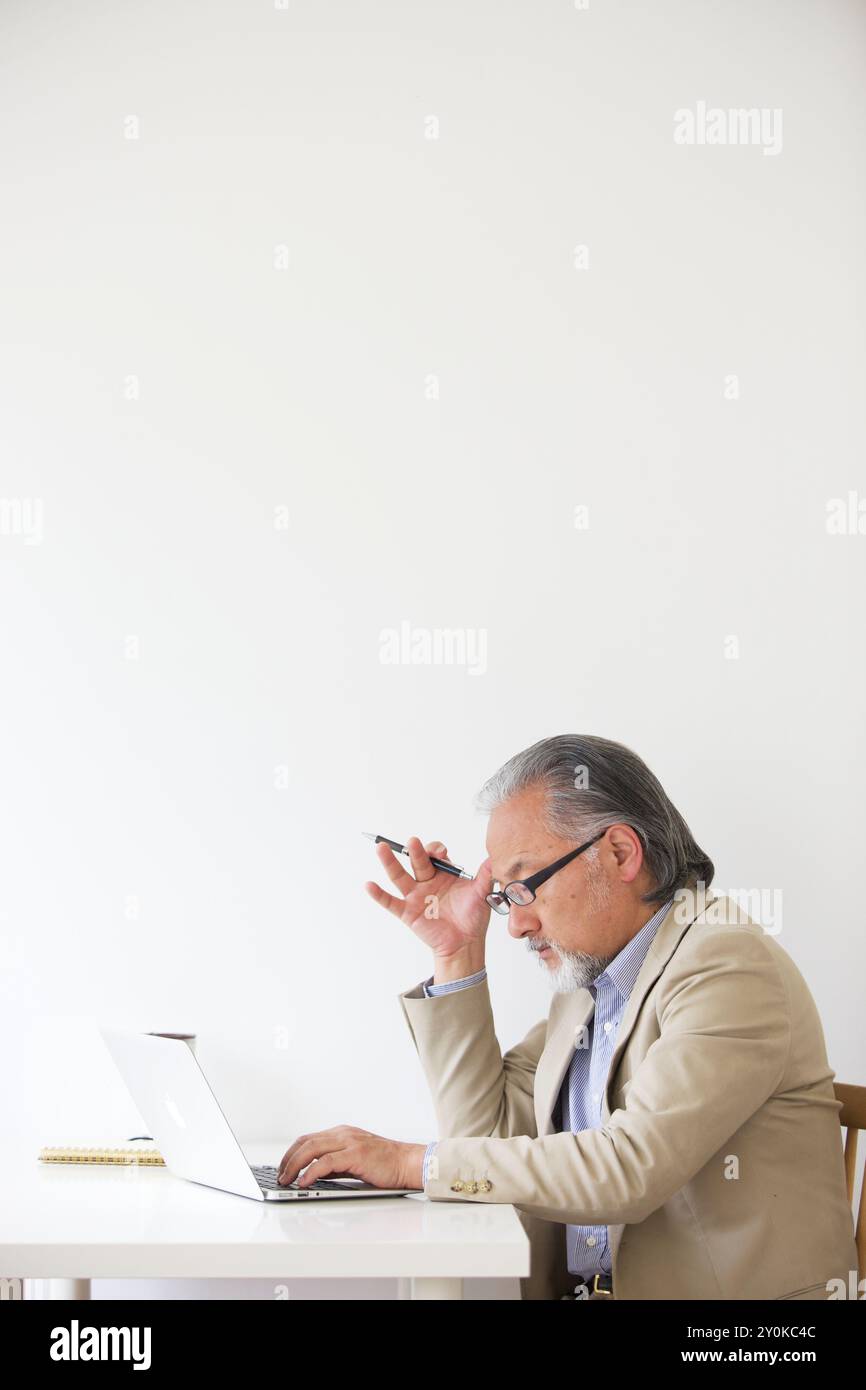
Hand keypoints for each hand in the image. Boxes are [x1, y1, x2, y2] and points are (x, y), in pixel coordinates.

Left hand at [277, 1125, 425, 1189]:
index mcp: (341, 1133)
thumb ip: (334, 1164)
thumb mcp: (354, 1160)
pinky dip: (311, 1171)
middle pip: (305, 1141)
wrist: (407, 1162)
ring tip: (286, 1180)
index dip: (291, 1153)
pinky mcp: (356, 1154)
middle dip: (288, 1159)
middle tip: (279, 1176)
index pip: (308, 1138)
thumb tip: (312, 1175)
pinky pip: (326, 1162)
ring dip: (294, 1165)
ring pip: (312, 1148)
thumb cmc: (384, 1164)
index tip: (282, 1167)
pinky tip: (304, 1181)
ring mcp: (349, 1142)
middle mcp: (343, 1134)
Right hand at [365, 836, 492, 958]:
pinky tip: (369, 885)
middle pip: (417, 861)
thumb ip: (486, 875)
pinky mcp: (407, 912)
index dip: (436, 851)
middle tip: (413, 842)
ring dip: (389, 862)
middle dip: (415, 852)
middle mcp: (427, 880)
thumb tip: (495, 857)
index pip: (436, 855)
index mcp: (444, 873)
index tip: (440, 852)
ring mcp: (415, 895)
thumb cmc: (473, 916)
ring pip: (400, 876)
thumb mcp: (481, 893)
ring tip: (380, 848)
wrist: (466, 943)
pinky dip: (378, 894)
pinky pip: (390, 902)